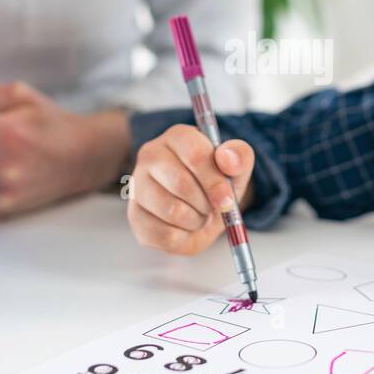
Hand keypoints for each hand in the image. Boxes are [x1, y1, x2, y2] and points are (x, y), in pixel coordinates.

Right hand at [127, 123, 253, 255]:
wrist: (205, 213)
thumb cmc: (217, 185)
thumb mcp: (237, 169)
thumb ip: (239, 157)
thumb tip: (228, 158)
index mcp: (178, 137)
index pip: (195, 155)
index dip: (215, 181)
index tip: (228, 199)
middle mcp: (151, 155)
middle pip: (181, 184)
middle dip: (206, 203)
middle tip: (212, 206)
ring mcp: (138, 185)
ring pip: (172, 211)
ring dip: (196, 221)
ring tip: (199, 214)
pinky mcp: (135, 216)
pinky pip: (164, 234)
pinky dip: (183, 237)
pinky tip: (183, 226)